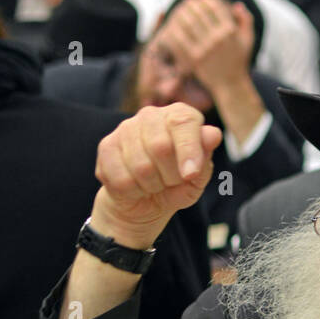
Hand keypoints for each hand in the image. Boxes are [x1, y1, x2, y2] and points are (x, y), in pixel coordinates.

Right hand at [91, 102, 222, 248]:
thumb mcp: (197, 179)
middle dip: (170, 176)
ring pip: (140, 165)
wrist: (144, 203)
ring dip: (152, 186)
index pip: (184, 122)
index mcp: (179, 115)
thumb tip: (212, 135)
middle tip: (171, 182)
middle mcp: (151, 115)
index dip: (188, 150)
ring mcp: (125, 128)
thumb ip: (205, 158)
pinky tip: (136, 188)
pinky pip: (122, 177)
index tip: (190, 175)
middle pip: (160, 146)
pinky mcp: (106, 146)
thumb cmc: (176, 186)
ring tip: (155, 185)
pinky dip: (134, 192)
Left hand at [164, 0, 255, 99]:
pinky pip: (178, 40)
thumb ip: (246, 20)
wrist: (230, 85)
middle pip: (199, 12)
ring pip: (187, 24)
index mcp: (230, 31)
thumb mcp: (248, 40)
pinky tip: (172, 27)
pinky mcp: (194, 59)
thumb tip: (236, 5)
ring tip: (179, 12)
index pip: (214, 6)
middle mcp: (217, 38)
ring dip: (180, 14)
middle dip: (191, 4)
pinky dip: (173, 31)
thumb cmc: (238, 61)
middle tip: (187, 2)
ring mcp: (205, 49)